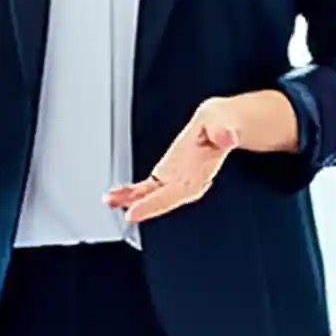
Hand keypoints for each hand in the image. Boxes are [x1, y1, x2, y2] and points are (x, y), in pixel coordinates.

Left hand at [105, 98, 240, 222]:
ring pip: (151, 195)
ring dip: (130, 200)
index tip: (134, 212)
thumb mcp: (224, 123)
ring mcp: (176, 181)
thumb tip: (226, 137)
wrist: (224, 125)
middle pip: (161, 199)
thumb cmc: (223, 125)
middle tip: (120, 211)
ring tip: (110, 200)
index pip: (174, 194)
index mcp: (200, 174)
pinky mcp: (167, 175)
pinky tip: (116, 194)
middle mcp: (187, 182)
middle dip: (141, 207)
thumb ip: (223, 132)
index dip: (153, 204)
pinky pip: (148, 187)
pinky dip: (132, 191)